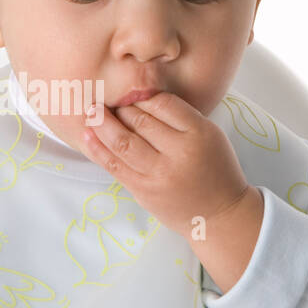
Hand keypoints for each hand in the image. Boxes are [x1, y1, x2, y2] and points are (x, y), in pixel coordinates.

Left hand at [79, 91, 252, 237]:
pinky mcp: (144, 191)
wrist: (219, 214)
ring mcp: (159, 174)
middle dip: (121, 108)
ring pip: (123, 142)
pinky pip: (114, 165)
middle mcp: (179, 153)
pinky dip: (98, 148)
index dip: (142, 96)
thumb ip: (181, 117)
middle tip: (108, 100)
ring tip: (90, 111)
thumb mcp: (209, 135)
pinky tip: (88, 135)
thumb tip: (141, 97)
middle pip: (140, 121)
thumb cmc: (214, 170)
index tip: (132, 93)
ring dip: (102, 124)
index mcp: (199, 134)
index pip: (163, 104)